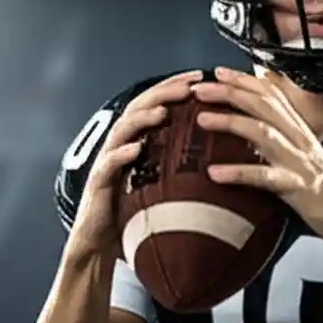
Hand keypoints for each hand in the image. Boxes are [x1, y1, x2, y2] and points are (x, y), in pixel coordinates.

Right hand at [68, 69, 202, 256]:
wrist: (101, 244)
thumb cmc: (134, 214)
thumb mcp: (164, 186)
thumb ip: (183, 169)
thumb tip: (224, 162)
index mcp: (138, 140)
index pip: (157, 104)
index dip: (176, 87)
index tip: (202, 77)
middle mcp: (121, 145)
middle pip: (140, 108)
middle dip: (164, 92)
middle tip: (189, 85)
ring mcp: (108, 162)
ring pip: (122, 130)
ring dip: (143, 118)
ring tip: (163, 112)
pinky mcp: (98, 183)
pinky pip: (108, 165)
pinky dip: (122, 154)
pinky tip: (136, 149)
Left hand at [190, 66, 322, 249]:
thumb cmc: (322, 188)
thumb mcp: (301, 155)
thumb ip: (279, 138)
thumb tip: (250, 127)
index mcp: (298, 129)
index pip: (271, 94)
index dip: (245, 80)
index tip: (218, 72)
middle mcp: (299, 139)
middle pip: (263, 105)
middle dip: (230, 93)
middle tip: (198, 88)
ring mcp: (299, 162)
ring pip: (263, 133)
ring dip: (231, 122)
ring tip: (201, 119)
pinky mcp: (298, 188)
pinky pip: (265, 178)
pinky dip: (238, 173)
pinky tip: (214, 173)